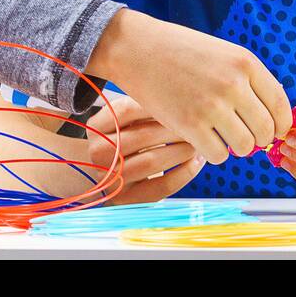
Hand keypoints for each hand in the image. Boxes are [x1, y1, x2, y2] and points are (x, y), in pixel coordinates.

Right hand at [85, 93, 204, 204]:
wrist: (109, 170)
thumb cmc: (129, 136)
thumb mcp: (129, 117)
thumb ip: (147, 105)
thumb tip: (185, 97)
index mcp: (96, 127)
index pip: (126, 110)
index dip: (158, 105)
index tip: (183, 102)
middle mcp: (98, 153)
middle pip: (141, 137)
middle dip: (175, 129)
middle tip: (199, 123)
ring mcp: (110, 178)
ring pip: (150, 162)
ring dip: (181, 150)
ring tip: (198, 142)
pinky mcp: (127, 199)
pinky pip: (160, 187)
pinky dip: (184, 173)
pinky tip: (196, 161)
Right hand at [88, 8, 293, 164]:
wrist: (138, 48)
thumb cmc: (182, 51)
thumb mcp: (224, 53)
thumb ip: (250, 79)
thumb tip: (275, 112)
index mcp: (246, 63)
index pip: (281, 105)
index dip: (281, 124)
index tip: (275, 131)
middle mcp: (233, 84)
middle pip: (266, 130)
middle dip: (260, 138)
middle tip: (247, 136)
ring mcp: (212, 106)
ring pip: (245, 147)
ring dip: (237, 147)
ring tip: (224, 136)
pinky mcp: (189, 125)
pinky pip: (218, 155)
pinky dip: (215, 153)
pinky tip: (206, 140)